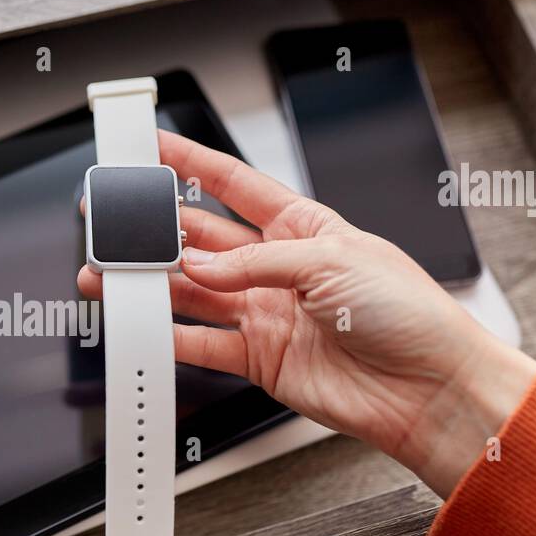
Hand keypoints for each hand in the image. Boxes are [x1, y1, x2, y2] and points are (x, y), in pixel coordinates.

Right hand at [78, 130, 535, 496]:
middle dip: (155, 228)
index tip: (152, 146)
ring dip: (150, 284)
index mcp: (303, 227)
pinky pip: (203, 343)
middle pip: (202, 239)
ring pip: (192, 291)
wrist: (427, 389)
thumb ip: (256, 261)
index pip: (234, 185)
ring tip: (108, 276)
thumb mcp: (332, 260)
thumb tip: (199, 264)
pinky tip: (142, 327)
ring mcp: (266, 313)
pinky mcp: (260, 359)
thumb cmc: (407, 314)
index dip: (192, 163)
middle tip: (112, 220)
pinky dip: (169, 338)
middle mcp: (278, 268)